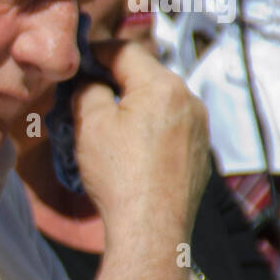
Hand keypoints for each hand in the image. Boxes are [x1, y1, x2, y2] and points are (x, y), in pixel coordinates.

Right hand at [71, 40, 210, 244]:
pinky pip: (172, 127)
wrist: (151, 229)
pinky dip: (150, 128)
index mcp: (163, 86)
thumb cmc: (119, 175)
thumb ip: (88, 90)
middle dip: (116, 79)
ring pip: (161, 101)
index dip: (97, 50)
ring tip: (109, 124)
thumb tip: (91, 82)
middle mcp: (190, 101)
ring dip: (135, 104)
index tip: (78, 59)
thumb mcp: (90, 124)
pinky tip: (132, 150)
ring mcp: (200, 128)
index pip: (126, 51)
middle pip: (147, 75)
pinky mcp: (201, 154)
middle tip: (87, 92)